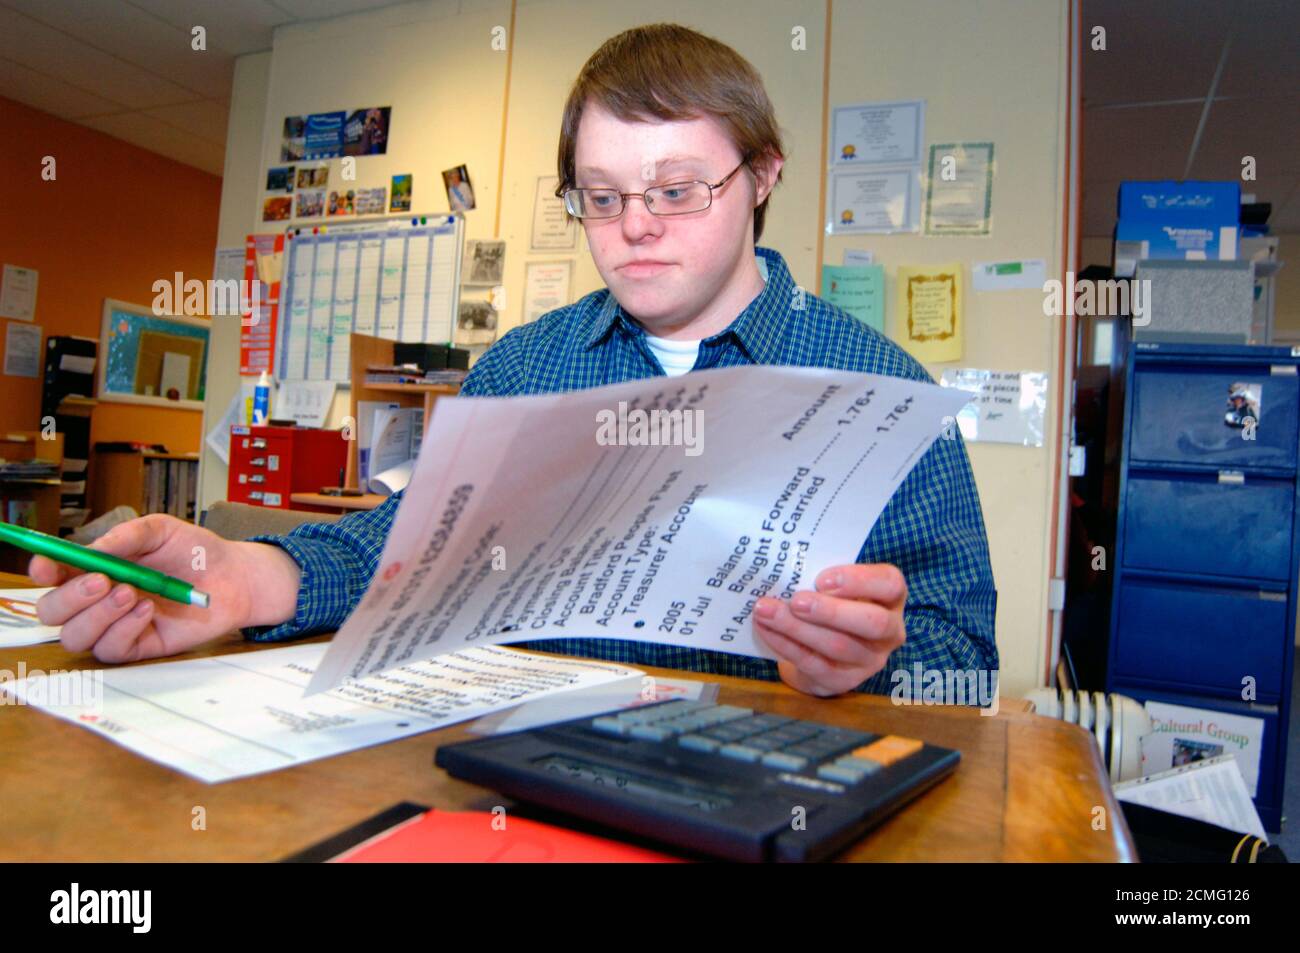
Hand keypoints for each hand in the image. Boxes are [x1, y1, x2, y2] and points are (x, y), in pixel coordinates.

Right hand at [31, 514, 301, 662]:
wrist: (234, 576)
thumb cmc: (194, 552)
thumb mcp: (160, 531)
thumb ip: (126, 537)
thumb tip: (91, 552)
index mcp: (95, 568)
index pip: (52, 575)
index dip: (43, 571)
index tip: (47, 566)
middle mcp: (97, 600)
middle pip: (52, 612)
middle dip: (69, 598)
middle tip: (102, 580)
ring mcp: (114, 625)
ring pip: (75, 637)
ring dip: (97, 616)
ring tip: (131, 593)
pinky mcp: (138, 646)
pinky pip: (111, 649)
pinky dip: (123, 629)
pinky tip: (147, 610)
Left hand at [752, 563, 905, 696]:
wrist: (822, 651)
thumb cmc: (831, 604)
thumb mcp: (836, 587)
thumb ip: (824, 578)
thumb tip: (786, 568)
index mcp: (891, 598)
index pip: (890, 584)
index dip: (859, 580)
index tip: (821, 579)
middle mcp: (890, 631)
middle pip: (872, 622)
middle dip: (831, 611)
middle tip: (796, 601)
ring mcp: (870, 660)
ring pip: (839, 645)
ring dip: (798, 628)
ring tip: (767, 611)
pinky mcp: (844, 680)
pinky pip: (814, 663)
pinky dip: (786, 644)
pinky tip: (766, 629)